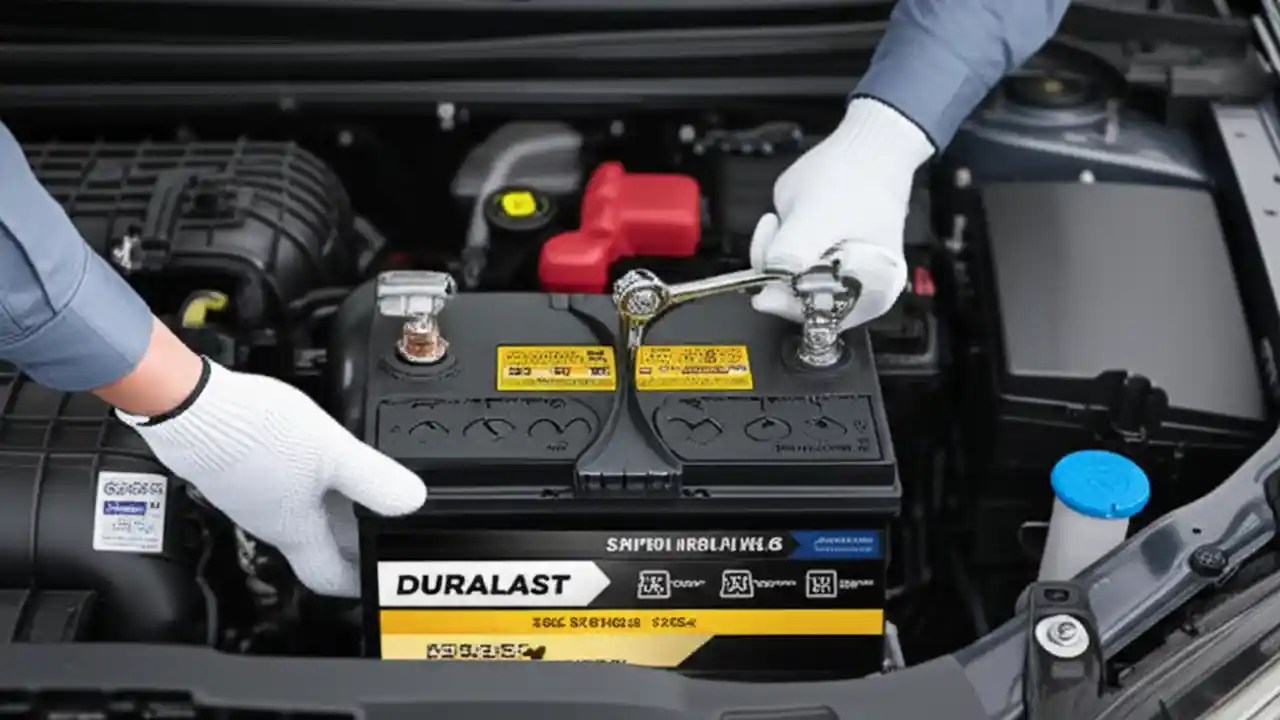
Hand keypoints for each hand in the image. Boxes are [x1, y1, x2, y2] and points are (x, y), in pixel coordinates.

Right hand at [117, 359, 425, 596]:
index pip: (331, 578)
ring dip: (334, 511)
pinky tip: (319, 463)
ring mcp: (254, 498)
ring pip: (301, 517)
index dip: (359, 583)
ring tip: (361, 494)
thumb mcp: (332, 452)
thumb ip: (374, 478)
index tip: (380, 577)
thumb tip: (413, 502)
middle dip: (353, 541)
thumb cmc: (252, 434)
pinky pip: (283, 491)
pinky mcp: (242, 473)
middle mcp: (272, 522)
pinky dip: (310, 485)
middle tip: (382, 528)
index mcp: (297, 530)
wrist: (192, 407)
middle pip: (320, 547)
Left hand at [750, 97, 933, 329]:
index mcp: (871, 295)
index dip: (785, 302)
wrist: (865, 146)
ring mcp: (834, 275)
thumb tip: (766, 294)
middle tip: (778, 230)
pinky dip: (777, 244)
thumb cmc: (854, 179)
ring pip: (785, 284)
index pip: (818, 319)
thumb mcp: (819, 216)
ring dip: (774, 253)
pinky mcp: (815, 259)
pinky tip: (786, 221)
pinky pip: (784, 265)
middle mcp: (855, 293)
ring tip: (785, 220)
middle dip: (779, 270)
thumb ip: (793, 255)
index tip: (765, 279)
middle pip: (799, 303)